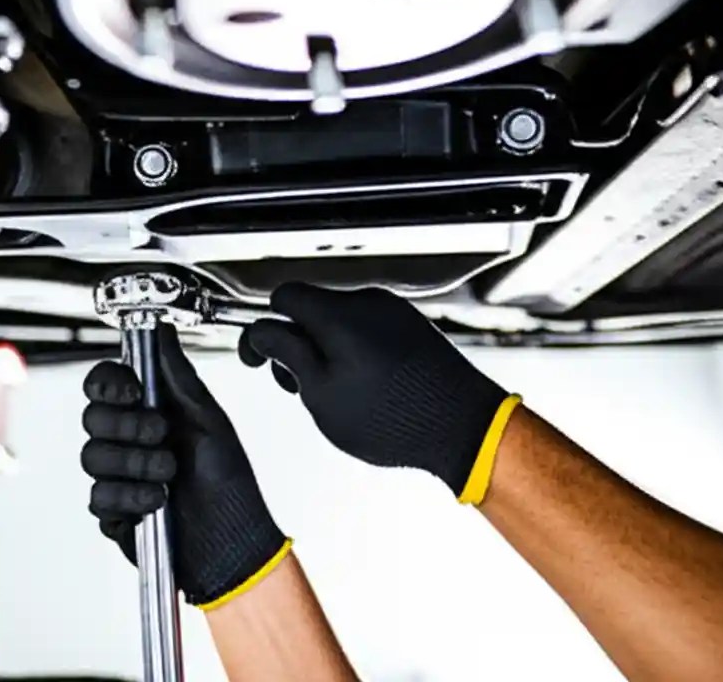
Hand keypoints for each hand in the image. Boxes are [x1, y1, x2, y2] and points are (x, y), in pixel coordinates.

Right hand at [81, 325, 287, 607]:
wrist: (234, 544)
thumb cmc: (229, 484)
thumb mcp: (209, 421)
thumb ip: (179, 376)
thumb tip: (161, 329)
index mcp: (149, 412)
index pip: (103, 384)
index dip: (110, 384)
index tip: (134, 392)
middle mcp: (128, 442)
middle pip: (92, 419)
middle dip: (129, 429)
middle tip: (163, 438)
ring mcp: (117, 478)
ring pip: (92, 458)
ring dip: (135, 466)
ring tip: (169, 478)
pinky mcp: (112, 513)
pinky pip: (98, 498)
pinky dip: (130, 499)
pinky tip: (156, 504)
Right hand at [239, 283, 508, 495]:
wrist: (463, 426)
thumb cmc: (393, 417)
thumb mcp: (319, 393)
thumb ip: (286, 353)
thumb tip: (261, 331)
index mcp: (337, 313)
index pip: (282, 297)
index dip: (263, 329)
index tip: (259, 357)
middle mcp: (367, 302)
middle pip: (311, 310)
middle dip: (297, 346)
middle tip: (299, 387)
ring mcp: (394, 313)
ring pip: (340, 323)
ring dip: (327, 353)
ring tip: (339, 396)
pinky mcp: (413, 328)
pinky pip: (369, 332)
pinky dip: (356, 355)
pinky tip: (367, 391)